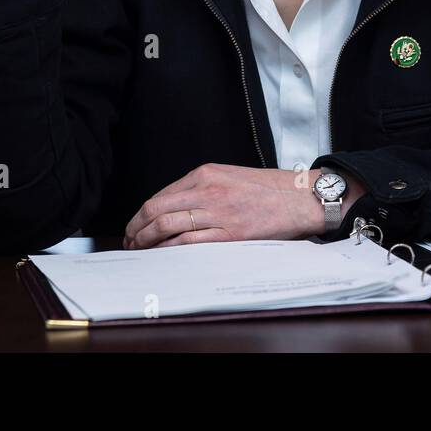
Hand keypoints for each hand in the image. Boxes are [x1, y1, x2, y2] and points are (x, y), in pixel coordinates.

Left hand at [123, 164, 338, 248]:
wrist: (300, 198)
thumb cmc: (267, 190)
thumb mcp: (229, 177)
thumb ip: (201, 189)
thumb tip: (171, 210)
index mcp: (205, 174)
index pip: (160, 196)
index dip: (140, 216)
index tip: (134, 228)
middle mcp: (208, 190)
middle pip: (156, 210)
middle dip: (136, 230)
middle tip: (130, 243)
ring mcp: (218, 211)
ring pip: (167, 226)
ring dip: (148, 242)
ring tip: (142, 252)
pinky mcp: (230, 233)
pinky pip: (189, 243)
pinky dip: (170, 251)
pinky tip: (163, 257)